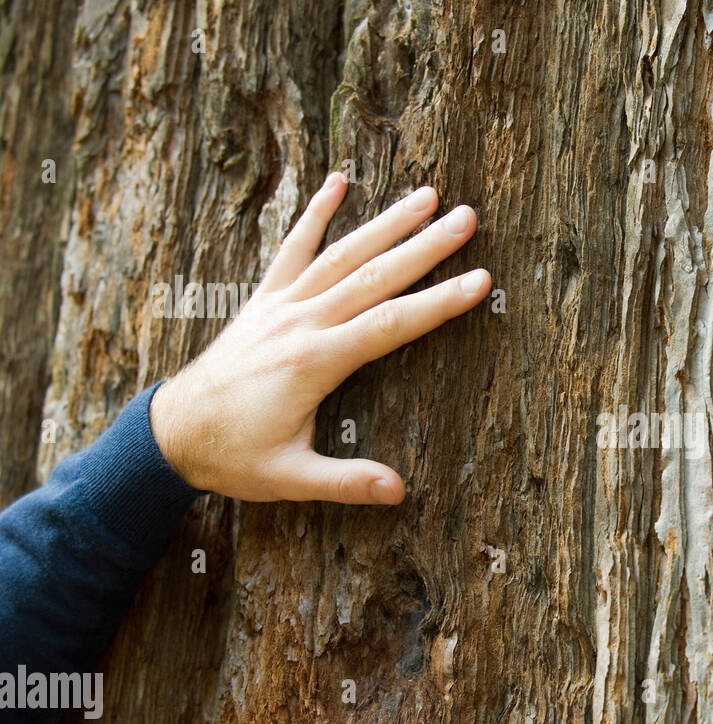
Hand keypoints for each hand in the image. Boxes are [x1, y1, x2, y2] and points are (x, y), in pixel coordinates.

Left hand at [149, 172, 488, 504]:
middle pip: (373, 276)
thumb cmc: (232, 457)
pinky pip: (291, 248)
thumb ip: (345, 483)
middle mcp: (300, 322)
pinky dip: (314, 213)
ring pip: (341, 253)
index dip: (438, 302)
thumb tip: (397, 490)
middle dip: (425, 246)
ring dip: (386, 222)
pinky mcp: (264, 301)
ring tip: (428, 194)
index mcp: (314, 362)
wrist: (170, 435)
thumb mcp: (288, 479)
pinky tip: (338, 181)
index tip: (479, 281)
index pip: (390, 325)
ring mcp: (280, 306)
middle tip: (468, 219)